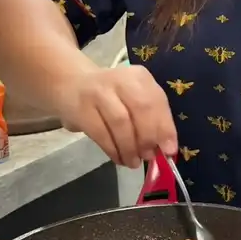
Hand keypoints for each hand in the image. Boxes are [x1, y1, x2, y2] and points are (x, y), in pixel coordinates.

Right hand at [54, 65, 177, 167]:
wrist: (71, 84)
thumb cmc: (112, 96)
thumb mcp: (134, 99)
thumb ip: (151, 119)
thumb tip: (166, 149)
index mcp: (139, 77)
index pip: (157, 102)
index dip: (165, 128)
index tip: (169, 150)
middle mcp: (120, 80)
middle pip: (141, 109)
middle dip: (148, 137)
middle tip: (149, 156)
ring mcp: (99, 92)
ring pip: (121, 122)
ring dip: (130, 147)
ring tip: (134, 162)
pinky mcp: (81, 109)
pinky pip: (101, 133)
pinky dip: (113, 150)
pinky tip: (119, 159)